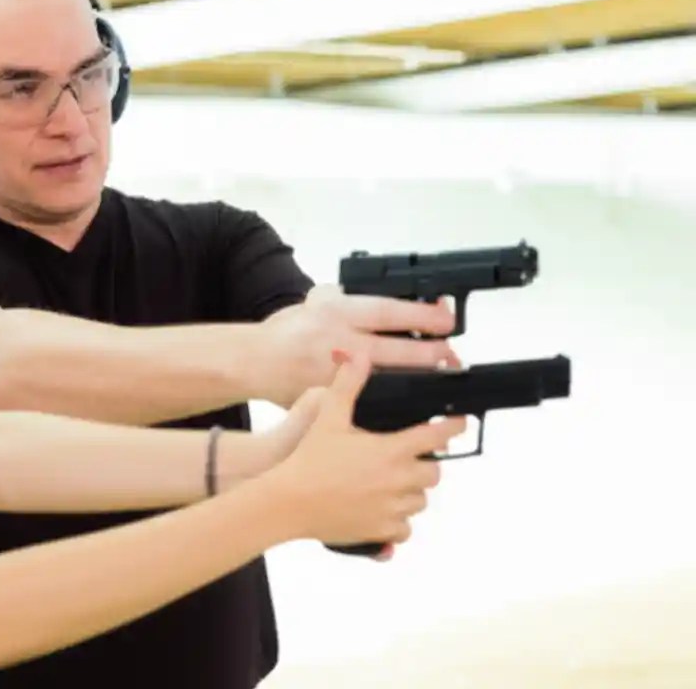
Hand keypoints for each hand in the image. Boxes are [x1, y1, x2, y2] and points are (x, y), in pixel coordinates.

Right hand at [256, 284, 462, 406]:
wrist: (254, 363)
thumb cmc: (285, 331)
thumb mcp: (314, 300)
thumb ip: (346, 297)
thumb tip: (386, 298)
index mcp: (335, 314)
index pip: (387, 313)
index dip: (422, 316)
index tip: (445, 319)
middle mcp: (337, 345)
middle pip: (397, 353)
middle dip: (431, 355)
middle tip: (451, 354)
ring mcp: (335, 378)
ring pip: (390, 384)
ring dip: (419, 383)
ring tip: (438, 379)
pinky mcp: (331, 402)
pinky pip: (369, 406)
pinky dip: (393, 407)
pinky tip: (411, 406)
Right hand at [270, 348, 466, 555]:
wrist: (288, 502)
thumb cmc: (308, 460)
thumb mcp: (327, 417)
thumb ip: (347, 386)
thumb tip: (358, 357)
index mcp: (391, 450)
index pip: (437, 436)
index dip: (453, 426)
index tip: (458, 422)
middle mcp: (398, 480)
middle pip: (434, 473)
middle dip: (425, 464)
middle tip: (407, 458)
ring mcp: (392, 508)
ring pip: (420, 501)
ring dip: (411, 492)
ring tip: (389, 484)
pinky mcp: (381, 530)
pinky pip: (405, 529)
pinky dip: (398, 521)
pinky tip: (381, 510)